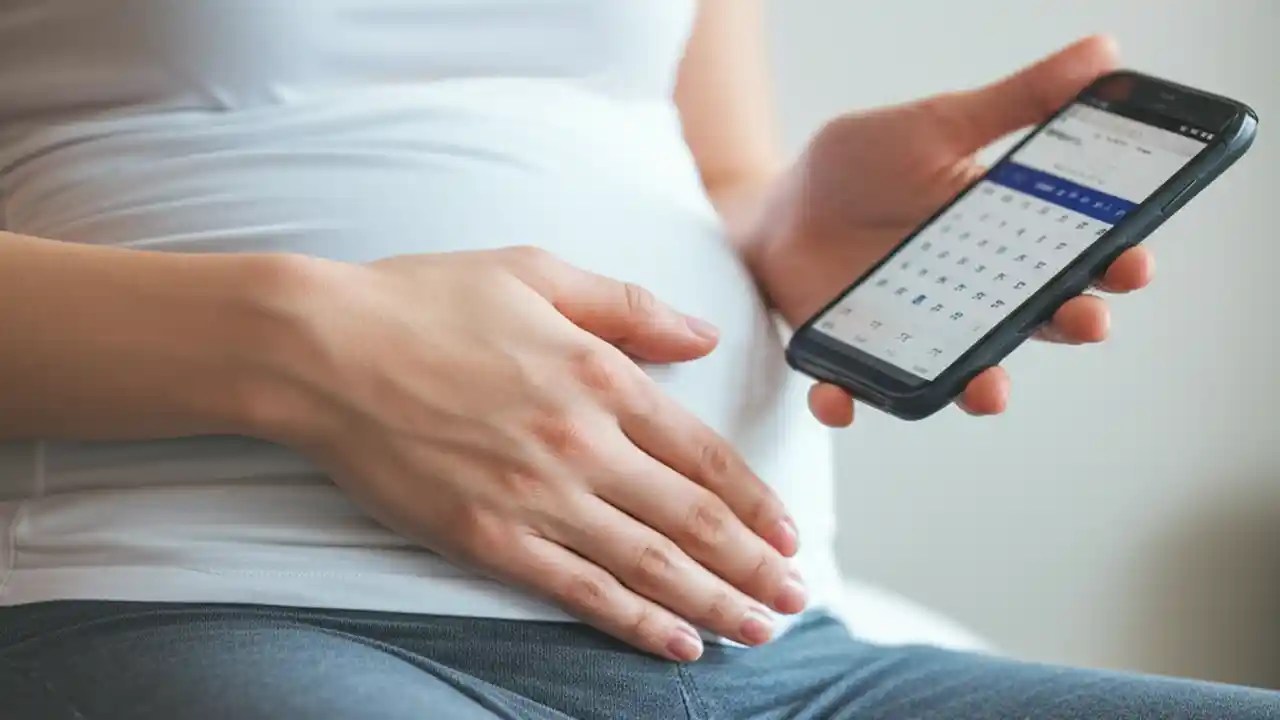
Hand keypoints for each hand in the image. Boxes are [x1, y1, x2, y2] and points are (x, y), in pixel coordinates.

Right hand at [254, 247, 803, 661]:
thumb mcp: (536, 272)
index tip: (789, 533)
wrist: (321, 348)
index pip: (704, 454)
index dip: (756, 501)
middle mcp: (582, 443)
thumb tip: (703, 339)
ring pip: (650, 565)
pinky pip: (579, 591)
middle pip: (694, 519)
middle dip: (755, 567)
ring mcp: (536, 496)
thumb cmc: (425, 300)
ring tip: (762, 631)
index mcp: (600, 376)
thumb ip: (629, 307)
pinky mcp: (487, 538)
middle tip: (798, 599)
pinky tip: (679, 645)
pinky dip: (636, 623)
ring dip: (716, 604)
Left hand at [748, 36, 1151, 424]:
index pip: (1074, 260)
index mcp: (1003, 245)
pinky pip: (852, 390)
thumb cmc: (860, 167)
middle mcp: (970, 303)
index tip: (1135, 260)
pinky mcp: (850, 358)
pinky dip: (846, 401)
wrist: (779, 206)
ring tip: (991, 388)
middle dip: (1067, 325)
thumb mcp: (938, 124)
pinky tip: (842, 399)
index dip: (1112, 264)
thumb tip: (1103, 55)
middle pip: (1034, 324)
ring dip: (979, 387)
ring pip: (958, 376)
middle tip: (1087, 320)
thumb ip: (1016, 102)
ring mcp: (912, 337)